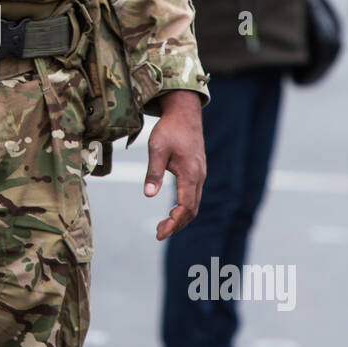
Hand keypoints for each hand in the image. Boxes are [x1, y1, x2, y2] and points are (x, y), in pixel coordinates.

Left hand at [143, 90, 205, 240]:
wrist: (184, 113)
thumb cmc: (169, 129)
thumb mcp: (156, 149)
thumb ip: (153, 172)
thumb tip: (148, 195)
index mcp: (190, 173)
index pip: (185, 206)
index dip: (174, 223)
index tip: (160, 233)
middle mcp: (198, 176)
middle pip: (192, 209)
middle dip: (176, 224)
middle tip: (159, 233)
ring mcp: (200, 174)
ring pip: (194, 203)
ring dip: (180, 217)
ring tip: (163, 225)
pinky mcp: (197, 171)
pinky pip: (193, 195)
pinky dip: (184, 207)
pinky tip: (171, 210)